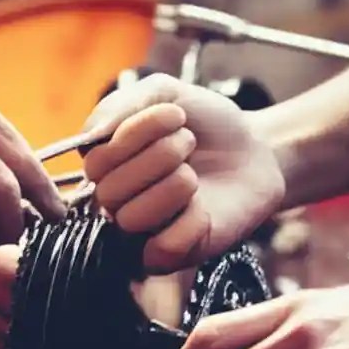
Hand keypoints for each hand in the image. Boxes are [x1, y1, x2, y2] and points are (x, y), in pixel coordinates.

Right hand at [82, 75, 283, 271]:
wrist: (255, 149)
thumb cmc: (205, 122)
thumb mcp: (164, 94)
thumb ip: (123, 103)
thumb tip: (93, 134)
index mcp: (108, 164)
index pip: (95, 161)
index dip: (135, 134)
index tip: (177, 114)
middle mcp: (118, 200)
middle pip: (110, 192)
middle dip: (159, 157)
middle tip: (189, 142)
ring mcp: (144, 230)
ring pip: (131, 220)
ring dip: (173, 187)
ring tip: (195, 174)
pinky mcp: (174, 254)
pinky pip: (162, 250)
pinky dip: (188, 223)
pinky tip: (204, 208)